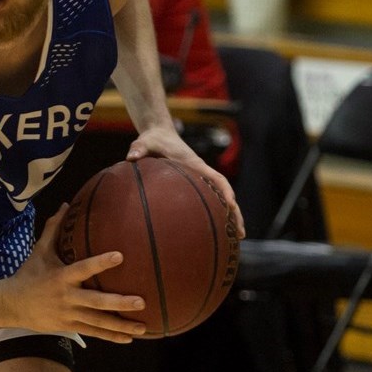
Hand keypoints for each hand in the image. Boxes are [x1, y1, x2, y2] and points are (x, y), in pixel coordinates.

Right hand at [6, 203, 148, 341]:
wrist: (11, 305)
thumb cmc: (29, 274)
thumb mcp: (39, 251)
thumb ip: (53, 229)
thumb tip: (66, 205)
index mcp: (61, 277)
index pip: (83, 268)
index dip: (100, 263)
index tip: (120, 256)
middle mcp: (66, 297)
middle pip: (95, 302)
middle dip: (119, 303)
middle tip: (141, 301)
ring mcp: (68, 314)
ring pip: (98, 322)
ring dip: (120, 325)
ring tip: (142, 326)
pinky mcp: (69, 326)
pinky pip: (93, 332)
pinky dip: (111, 336)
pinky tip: (129, 338)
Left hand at [127, 124, 244, 238]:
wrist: (159, 133)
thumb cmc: (153, 139)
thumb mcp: (144, 141)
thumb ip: (138, 148)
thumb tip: (131, 157)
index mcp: (195, 164)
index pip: (216, 178)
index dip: (225, 191)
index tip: (231, 206)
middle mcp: (202, 173)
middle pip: (225, 194)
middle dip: (235, 213)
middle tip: (240, 234)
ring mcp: (200, 179)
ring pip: (220, 200)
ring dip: (230, 217)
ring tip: (236, 239)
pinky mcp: (195, 185)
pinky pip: (208, 201)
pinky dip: (215, 215)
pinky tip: (213, 232)